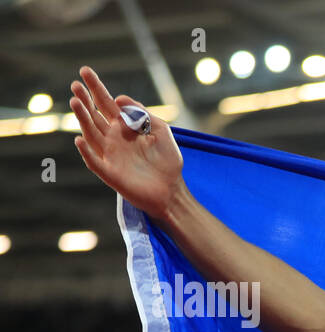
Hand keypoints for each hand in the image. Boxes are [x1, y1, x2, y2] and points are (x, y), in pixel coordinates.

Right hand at [69, 65, 183, 219]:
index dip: (95, 87)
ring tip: (76, 101)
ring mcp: (109, 154)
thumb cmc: (167, 161)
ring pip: (91, 133)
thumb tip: (120, 98)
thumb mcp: (161, 131)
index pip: (105, 103)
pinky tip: (80, 140)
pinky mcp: (109, 172)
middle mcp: (112, 138)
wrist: (171, 190)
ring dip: (82, 118)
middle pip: (94, 115)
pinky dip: (86, 151)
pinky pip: (94, 161)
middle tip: (75, 84)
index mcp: (123, 126)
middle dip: (84, 99)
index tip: (85, 71)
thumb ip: (143, 114)